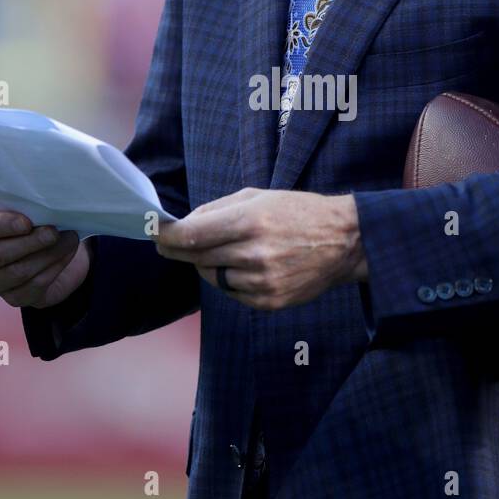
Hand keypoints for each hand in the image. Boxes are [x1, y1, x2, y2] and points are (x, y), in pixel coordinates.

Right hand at [0, 205, 90, 308]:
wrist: (50, 247)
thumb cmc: (34, 219)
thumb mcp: (26, 206)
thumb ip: (26, 204)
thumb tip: (44, 205)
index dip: (3, 226)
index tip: (27, 222)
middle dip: (29, 243)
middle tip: (54, 232)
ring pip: (17, 272)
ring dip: (47, 255)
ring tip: (69, 240)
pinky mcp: (13, 297)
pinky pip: (33, 287)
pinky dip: (54, 269)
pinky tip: (66, 255)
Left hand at [154, 187, 366, 309]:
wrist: (345, 241)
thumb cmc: (299, 211)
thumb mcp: (259, 196)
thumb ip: (217, 209)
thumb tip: (183, 225)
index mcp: (250, 221)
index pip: (192, 235)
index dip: (166, 237)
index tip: (153, 235)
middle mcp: (254, 254)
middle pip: (197, 258)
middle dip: (181, 251)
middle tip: (171, 245)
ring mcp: (262, 282)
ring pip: (212, 277)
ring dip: (210, 265)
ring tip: (229, 251)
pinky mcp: (269, 302)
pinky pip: (232, 293)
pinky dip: (230, 281)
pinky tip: (247, 267)